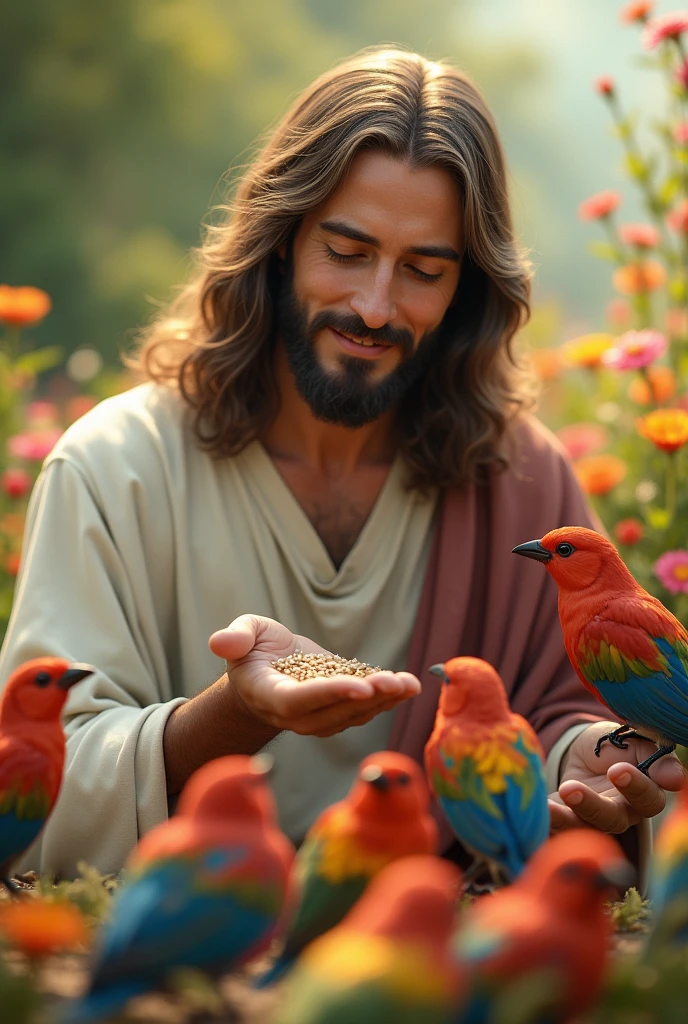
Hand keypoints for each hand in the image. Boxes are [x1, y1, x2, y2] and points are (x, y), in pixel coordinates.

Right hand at [208, 614, 420, 738]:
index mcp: (270, 695)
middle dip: (365, 699)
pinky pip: (365, 710)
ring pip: (354, 715)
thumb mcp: (243, 634)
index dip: (330, 694)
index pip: (300, 701)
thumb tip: (220, 642)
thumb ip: (234, 638)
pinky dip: (389, 699)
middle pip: (333, 713)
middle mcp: (296, 715)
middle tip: (392, 682)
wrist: (266, 668)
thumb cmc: (253, 649)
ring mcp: (319, 717)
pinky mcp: (339, 710)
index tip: (359, 686)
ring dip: (384, 701)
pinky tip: (410, 686)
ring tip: (408, 685)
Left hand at [548, 720, 685, 833]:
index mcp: (642, 794)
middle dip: (591, 805)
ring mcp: (592, 821)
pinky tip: (535, 806)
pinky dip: (545, 818)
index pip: (648, 799)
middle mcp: (620, 814)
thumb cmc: (615, 746)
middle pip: (612, 819)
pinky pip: (556, 826)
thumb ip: (654, 758)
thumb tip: (676, 780)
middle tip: (571, 787)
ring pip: (582, 826)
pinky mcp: (567, 822)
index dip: (636, 787)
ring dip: (563, 817)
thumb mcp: (632, 741)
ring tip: (546, 802)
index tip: (618, 770)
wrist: (584, 751)